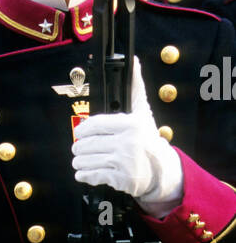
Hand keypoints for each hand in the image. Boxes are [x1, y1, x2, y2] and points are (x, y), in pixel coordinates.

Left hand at [71, 58, 182, 213]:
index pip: (94, 125)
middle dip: (79, 147)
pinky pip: (90, 176)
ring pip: (85, 160)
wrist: (162, 171)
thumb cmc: (148, 139)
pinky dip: (84, 175)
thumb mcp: (142, 113)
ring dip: (79, 161)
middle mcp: (127, 143)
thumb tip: (134, 61)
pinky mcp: (119, 180)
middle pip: (86, 144)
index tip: (80, 132)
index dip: (82, 129)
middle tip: (80, 148)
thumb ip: (135, 88)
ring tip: (82, 159)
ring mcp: (123, 163)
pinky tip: (85, 172)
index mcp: (130, 125)